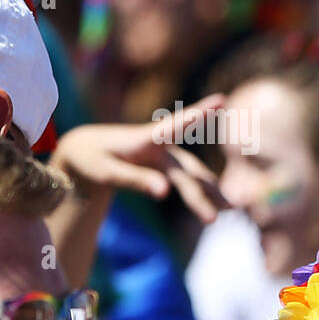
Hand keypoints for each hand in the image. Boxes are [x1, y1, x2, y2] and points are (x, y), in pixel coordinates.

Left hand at [51, 95, 229, 222]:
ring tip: (231, 208)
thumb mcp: (106, 171)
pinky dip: (205, 192)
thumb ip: (136, 180)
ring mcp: (166, 157)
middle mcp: (162, 147)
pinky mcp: (166, 167)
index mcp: (146, 139)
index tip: (221, 99)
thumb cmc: (91, 159)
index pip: (176, 125)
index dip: (199, 113)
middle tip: (214, 219)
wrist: (86, 149)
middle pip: (186, 172)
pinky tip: (220, 204)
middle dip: (201, 195)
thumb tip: (165, 194)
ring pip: (193, 176)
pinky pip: (189, 180)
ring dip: (212, 192)